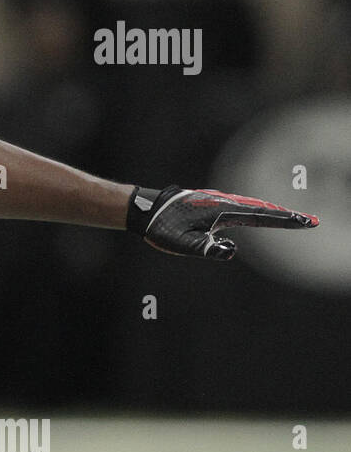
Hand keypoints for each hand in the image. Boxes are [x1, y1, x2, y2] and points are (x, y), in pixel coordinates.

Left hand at [127, 184, 318, 260]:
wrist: (143, 209)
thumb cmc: (162, 228)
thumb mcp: (181, 244)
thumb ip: (206, 248)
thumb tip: (230, 252)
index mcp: (221, 211)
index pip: (260, 215)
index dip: (285, 220)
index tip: (306, 222)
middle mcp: (222, 201)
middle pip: (261, 207)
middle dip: (285, 215)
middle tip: (308, 220)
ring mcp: (216, 200)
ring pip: (250, 204)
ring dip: (271, 210)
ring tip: (290, 217)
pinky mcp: (209, 202)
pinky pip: (239, 204)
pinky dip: (255, 207)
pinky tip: (257, 211)